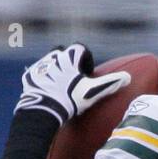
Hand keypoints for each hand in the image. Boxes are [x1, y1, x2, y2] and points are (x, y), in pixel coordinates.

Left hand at [14, 44, 129, 125]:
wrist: (44, 109)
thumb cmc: (70, 99)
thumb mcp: (93, 91)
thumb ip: (110, 83)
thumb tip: (128, 78)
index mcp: (70, 57)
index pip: (80, 49)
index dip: (85, 59)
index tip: (86, 73)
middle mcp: (54, 56)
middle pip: (62, 53)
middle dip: (67, 62)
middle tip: (71, 79)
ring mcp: (40, 66)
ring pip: (48, 63)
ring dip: (54, 71)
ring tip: (58, 87)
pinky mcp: (29, 77)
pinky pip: (36, 75)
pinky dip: (41, 81)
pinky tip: (45, 92)